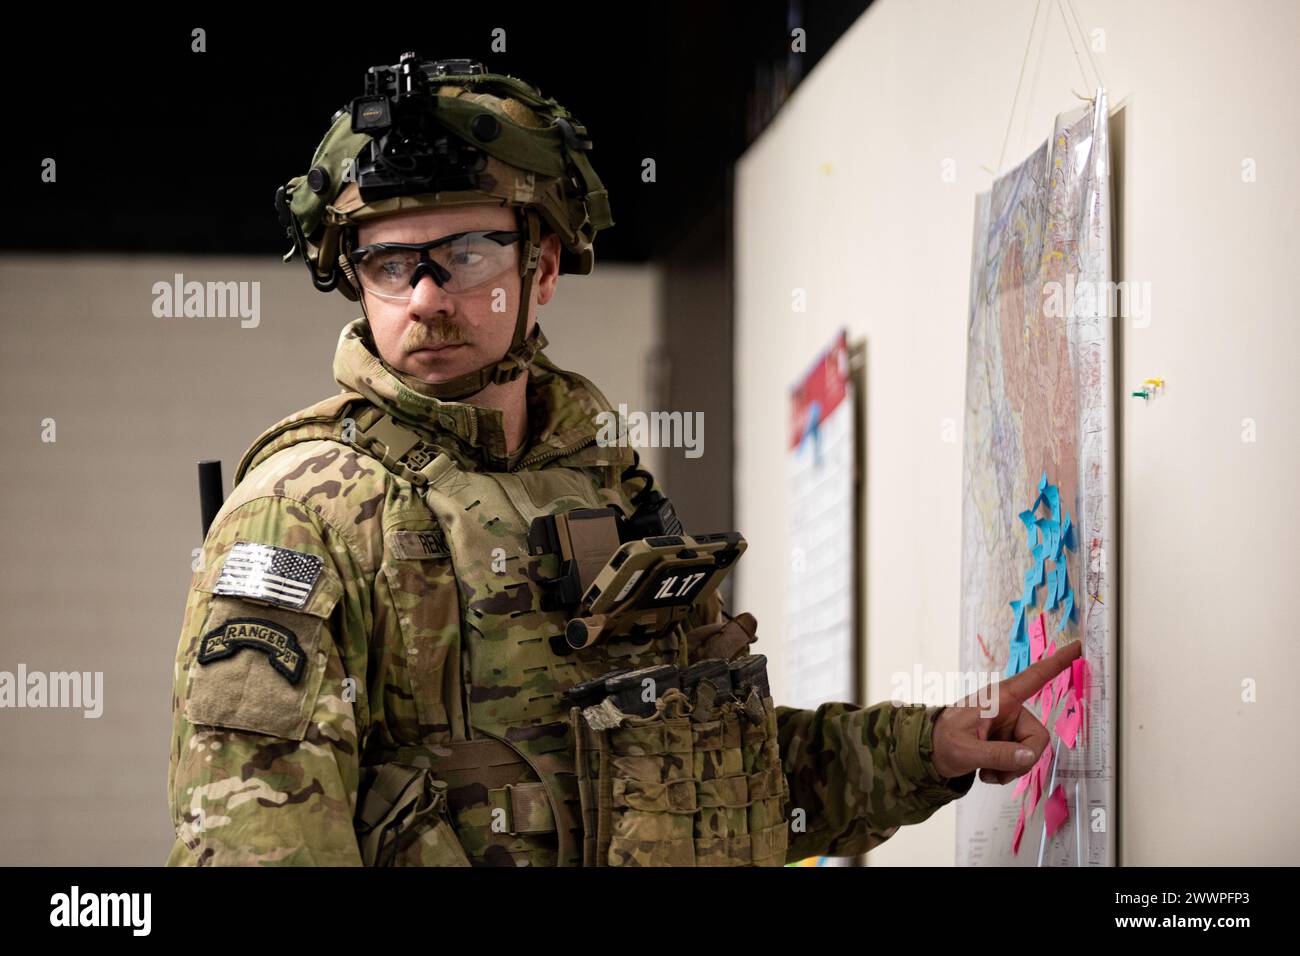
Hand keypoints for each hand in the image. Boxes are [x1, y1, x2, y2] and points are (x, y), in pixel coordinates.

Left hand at [930, 641, 1081, 783]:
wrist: (929, 753)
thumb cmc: (941, 741)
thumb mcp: (965, 750)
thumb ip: (997, 755)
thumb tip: (1029, 757)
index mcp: (999, 698)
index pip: (1034, 678)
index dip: (1057, 663)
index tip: (1078, 647)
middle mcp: (1009, 709)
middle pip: (1038, 738)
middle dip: (1021, 761)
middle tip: (995, 770)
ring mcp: (1010, 725)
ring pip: (1031, 754)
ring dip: (1011, 769)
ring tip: (986, 769)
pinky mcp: (1008, 740)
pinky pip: (1022, 761)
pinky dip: (1007, 771)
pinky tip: (987, 770)